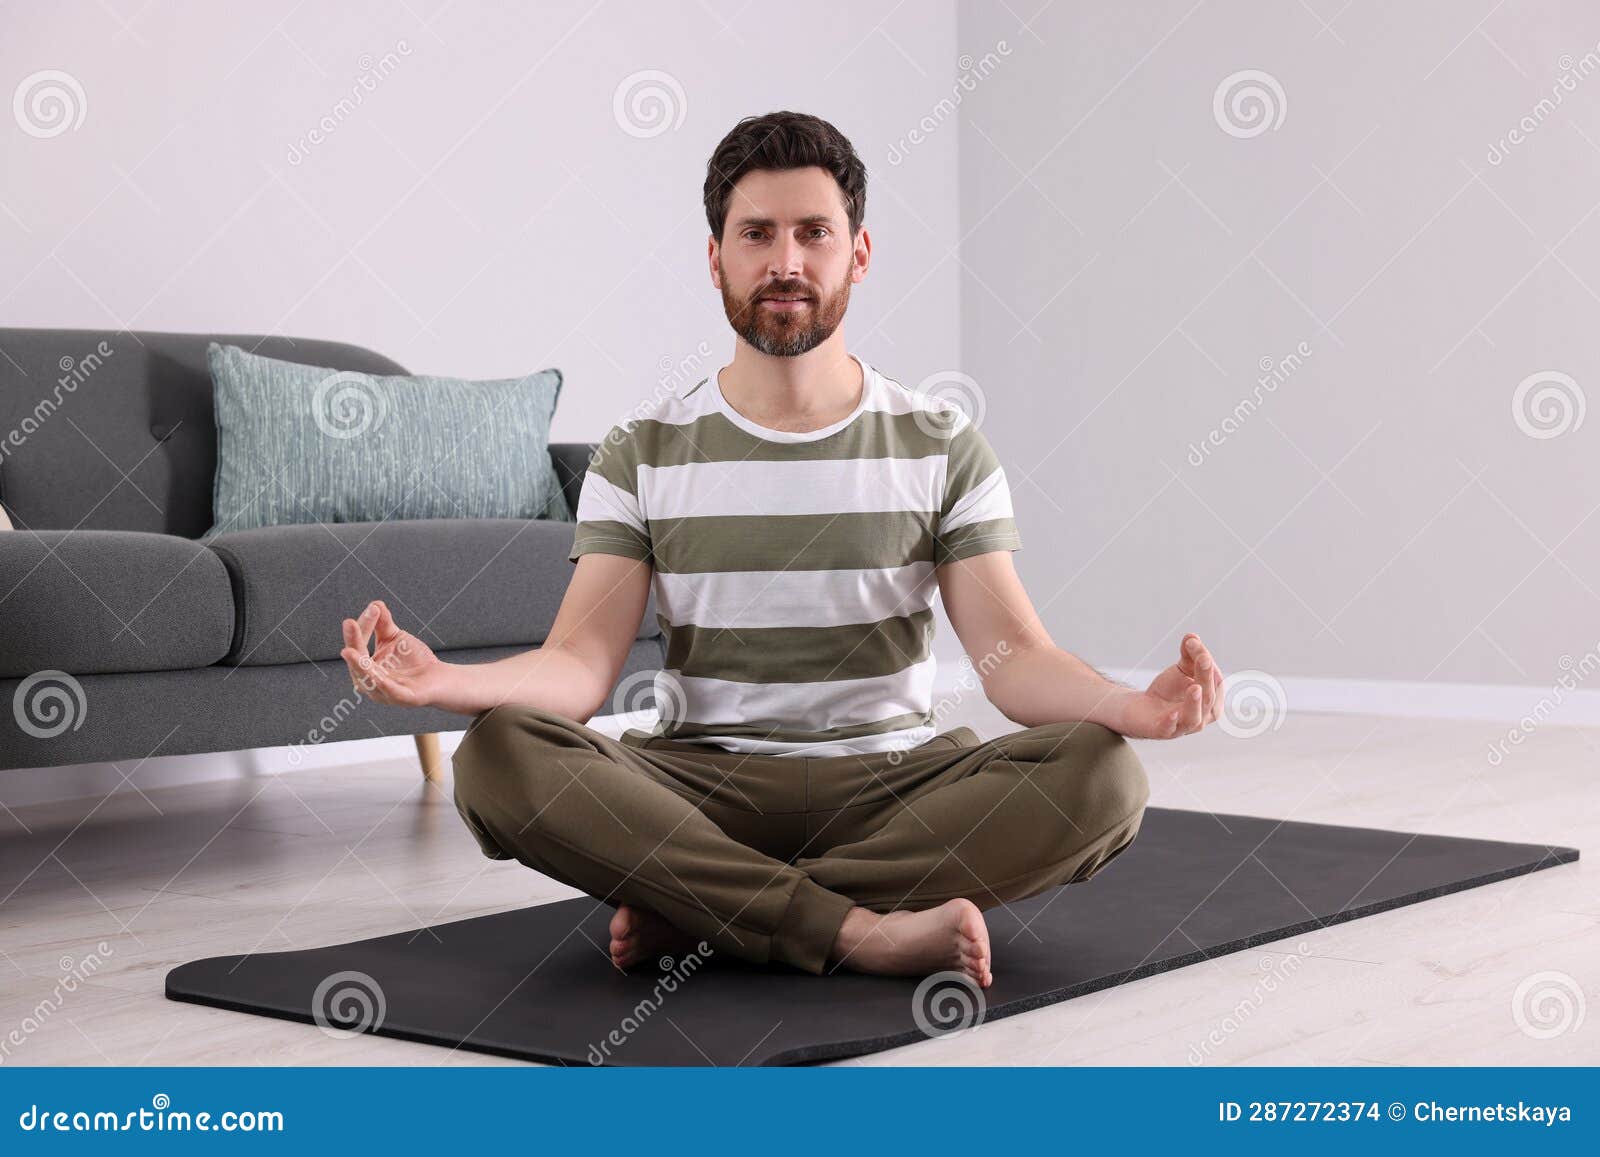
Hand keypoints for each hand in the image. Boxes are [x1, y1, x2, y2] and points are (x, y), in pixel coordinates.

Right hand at [339, 599, 444, 707]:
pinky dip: (384, 686)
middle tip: (349, 623)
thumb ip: (384, 624)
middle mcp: (370, 682)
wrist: (439, 678)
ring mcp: (385, 693)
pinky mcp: (403, 699)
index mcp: (365, 667)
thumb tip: (375, 604)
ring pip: (369, 680)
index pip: (358, 645)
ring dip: (360, 666)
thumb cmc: (413, 660)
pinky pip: (391, 693)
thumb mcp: (396, 638)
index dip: (364, 626)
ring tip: (350, 651)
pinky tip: (379, 677)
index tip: (373, 608)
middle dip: (353, 642)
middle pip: (358, 662)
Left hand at [1108, 633, 1224, 738]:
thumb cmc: (1167, 690)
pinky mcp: (1162, 731)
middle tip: (1202, 658)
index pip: (1215, 681)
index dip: (1207, 663)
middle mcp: (1202, 717)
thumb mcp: (1181, 669)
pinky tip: (1172, 714)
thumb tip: (1192, 637)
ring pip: (1194, 718)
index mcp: (1212, 701)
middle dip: (1205, 676)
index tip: (1192, 643)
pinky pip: (1169, 729)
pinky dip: (1171, 722)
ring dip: (1195, 703)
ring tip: (1195, 687)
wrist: (1139, 708)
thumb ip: (1189, 653)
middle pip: (1208, 697)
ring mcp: (1182, 727)